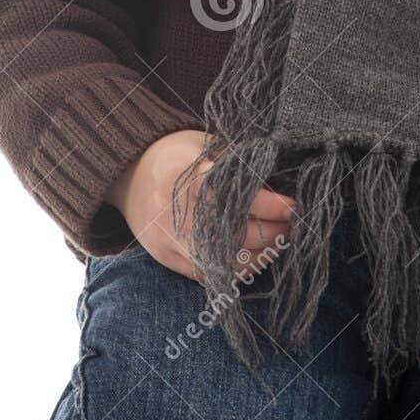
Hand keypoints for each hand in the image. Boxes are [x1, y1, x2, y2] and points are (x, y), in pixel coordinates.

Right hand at [105, 128, 296, 282]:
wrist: (126, 173)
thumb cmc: (174, 153)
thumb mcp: (202, 143)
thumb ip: (234, 160)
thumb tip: (279, 173)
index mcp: (186, 177)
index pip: (236, 198)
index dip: (269, 205)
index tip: (293, 206)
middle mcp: (176, 213)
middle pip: (233, 234)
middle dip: (270, 233)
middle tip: (292, 226)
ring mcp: (170, 240)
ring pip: (222, 262)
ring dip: (257, 256)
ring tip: (277, 242)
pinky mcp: (167, 258)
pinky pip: (207, 276)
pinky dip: (234, 271)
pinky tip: (254, 258)